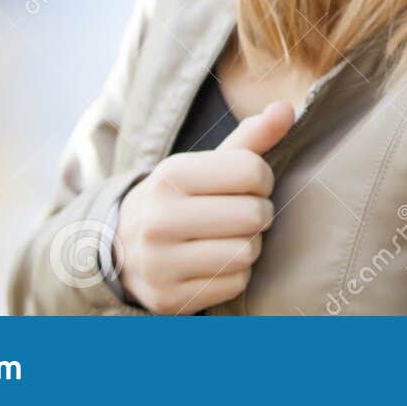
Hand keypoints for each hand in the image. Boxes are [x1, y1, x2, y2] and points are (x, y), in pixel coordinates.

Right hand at [112, 99, 296, 314]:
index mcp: (170, 176)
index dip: (262, 178)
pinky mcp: (170, 299)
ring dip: (249, 245)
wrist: (120, 248)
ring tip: (228, 238)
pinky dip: (235, 274)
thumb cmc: (178, 198)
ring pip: (246, 252)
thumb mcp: (204, 164)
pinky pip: (235, 284)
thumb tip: (287, 107)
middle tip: (243, 213)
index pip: (251, 170)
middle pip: (253, 215)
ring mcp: (161, 264)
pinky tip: (215, 263)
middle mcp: (159, 220)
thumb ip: (250, 138)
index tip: (250, 184)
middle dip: (259, 213)